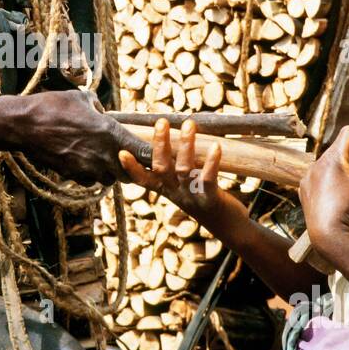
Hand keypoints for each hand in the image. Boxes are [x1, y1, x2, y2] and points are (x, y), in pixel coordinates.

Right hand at [16, 90, 150, 184]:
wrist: (24, 125)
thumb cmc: (53, 106)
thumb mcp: (82, 98)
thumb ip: (99, 108)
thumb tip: (103, 113)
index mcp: (111, 133)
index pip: (145, 153)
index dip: (149, 155)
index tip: (147, 151)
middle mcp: (103, 155)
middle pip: (129, 173)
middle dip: (129, 166)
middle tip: (122, 154)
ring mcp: (87, 168)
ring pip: (109, 180)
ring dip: (109, 171)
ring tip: (99, 157)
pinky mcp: (72, 175)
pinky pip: (89, 181)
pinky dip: (90, 175)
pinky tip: (82, 161)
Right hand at [117, 119, 241, 224]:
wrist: (227, 227)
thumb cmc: (204, 198)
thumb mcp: (185, 184)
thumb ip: (177, 167)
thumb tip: (172, 139)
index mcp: (166, 189)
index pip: (143, 179)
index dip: (132, 168)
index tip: (121, 152)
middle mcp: (175, 193)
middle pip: (162, 168)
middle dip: (160, 144)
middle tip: (161, 122)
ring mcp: (191, 197)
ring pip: (184, 169)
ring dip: (186, 145)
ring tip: (189, 124)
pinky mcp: (210, 200)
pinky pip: (208, 179)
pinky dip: (211, 162)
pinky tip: (216, 146)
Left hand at [298, 125, 348, 251]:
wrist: (326, 234)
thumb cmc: (347, 208)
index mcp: (331, 158)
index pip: (347, 133)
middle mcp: (316, 165)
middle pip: (335, 150)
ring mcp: (308, 179)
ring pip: (324, 165)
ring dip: (336, 167)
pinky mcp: (303, 192)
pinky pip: (315, 179)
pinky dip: (325, 180)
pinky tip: (335, 189)